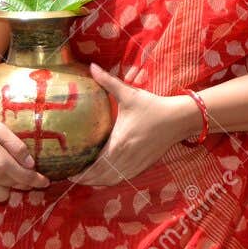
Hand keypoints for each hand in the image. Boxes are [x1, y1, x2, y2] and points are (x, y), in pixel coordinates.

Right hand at [0, 114, 49, 201]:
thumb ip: (16, 146)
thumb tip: (30, 163)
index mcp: (1, 164)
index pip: (25, 177)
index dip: (37, 180)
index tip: (45, 182)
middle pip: (16, 186)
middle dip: (24, 182)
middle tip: (27, 175)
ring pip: (3, 195)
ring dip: (8, 186)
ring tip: (6, 174)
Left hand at [68, 65, 195, 186]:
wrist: (178, 119)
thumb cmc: (152, 106)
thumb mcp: (129, 94)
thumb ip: (107, 81)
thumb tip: (91, 66)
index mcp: (118, 143)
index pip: (94, 166)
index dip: (81, 173)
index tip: (69, 170)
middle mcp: (126, 158)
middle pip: (100, 178)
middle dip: (85, 179)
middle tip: (73, 174)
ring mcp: (135, 164)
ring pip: (112, 181)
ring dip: (98, 182)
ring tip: (86, 177)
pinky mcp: (143, 166)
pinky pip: (123, 179)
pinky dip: (111, 180)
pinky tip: (105, 175)